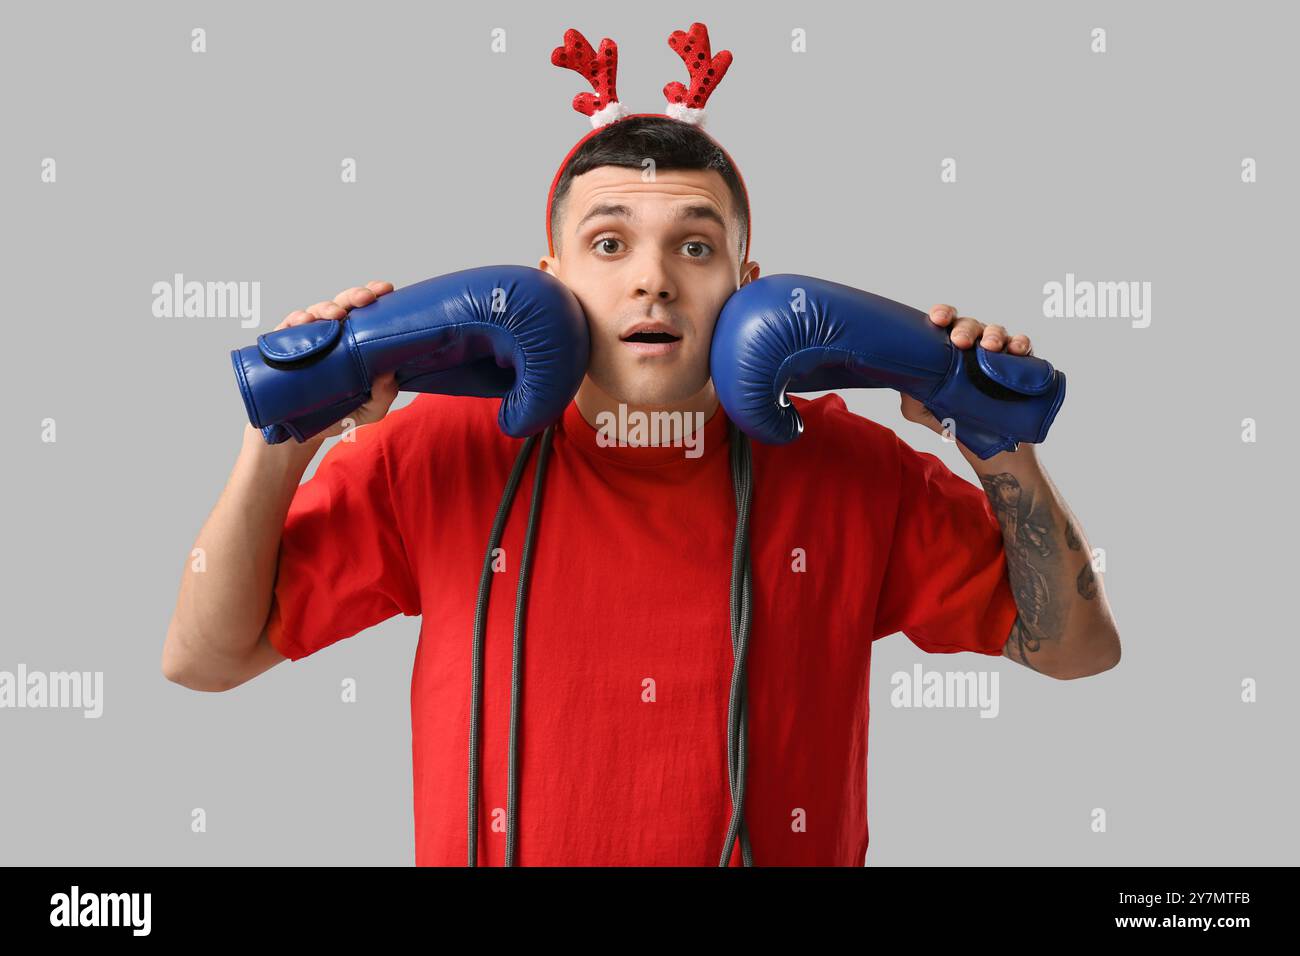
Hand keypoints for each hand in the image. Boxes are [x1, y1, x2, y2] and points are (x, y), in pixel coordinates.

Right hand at [272, 280, 398, 442]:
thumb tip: (388, 373)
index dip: (375, 296)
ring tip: (336, 314)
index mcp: (355, 341)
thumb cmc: (338, 415)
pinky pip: (288, 329)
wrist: (299, 436)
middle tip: (367, 298)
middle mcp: (332, 335)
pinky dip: (295, 321)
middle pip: (343, 305)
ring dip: (326, 308)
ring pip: (316, 312)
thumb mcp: (369, 410)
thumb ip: (383, 395)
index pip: (366, 313)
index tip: (387, 290)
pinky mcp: (284, 349)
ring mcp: (308, 340)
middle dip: (355, 296)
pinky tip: (303, 322)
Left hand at [899, 304, 1034, 442]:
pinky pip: (1022, 348)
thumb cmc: (949, 416)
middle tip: (960, 341)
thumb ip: (910, 395)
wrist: (981, 442)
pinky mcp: (1018, 364)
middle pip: (969, 325)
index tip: (937, 320)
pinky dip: (1020, 345)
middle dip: (965, 330)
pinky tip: (1016, 351)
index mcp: (947, 348)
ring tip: (990, 347)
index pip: (944, 323)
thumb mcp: (920, 410)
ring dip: (993, 335)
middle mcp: (971, 344)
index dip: (942, 315)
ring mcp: (996, 352)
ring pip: (996, 332)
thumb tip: (906, 383)